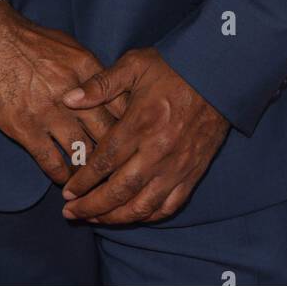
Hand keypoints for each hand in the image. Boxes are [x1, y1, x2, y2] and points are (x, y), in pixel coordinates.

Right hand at [0, 0, 127, 185]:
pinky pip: (51, 162)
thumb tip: (110, 94)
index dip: (131, 127)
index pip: (122, 105)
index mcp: (87, 69)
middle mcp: (74, 93)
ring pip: (82, 153)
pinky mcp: (25, 127)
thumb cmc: (29, 40)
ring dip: (90, 171)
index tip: (133, 142)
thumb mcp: (69, 47)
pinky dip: (62, 175)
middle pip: (107, 134)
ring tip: (94, 181)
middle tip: (121, 171)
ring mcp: (49, 112)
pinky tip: (66, 181)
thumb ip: (91, 73)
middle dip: (116, 155)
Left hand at [59, 47, 229, 223]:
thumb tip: (68, 99)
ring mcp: (177, 166)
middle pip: (119, 191)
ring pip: (142, 206)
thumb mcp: (134, 65)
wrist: (218, 74)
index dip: (83, 181)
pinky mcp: (193, 173)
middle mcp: (157, 151)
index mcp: (140, 124)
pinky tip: (132, 215)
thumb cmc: (173, 67)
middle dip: (91, 207)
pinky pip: (169, 206)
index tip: (68, 192)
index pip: (104, 162)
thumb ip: (101, 84)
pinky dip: (148, 216)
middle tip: (71, 212)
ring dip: (115, 218)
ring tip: (94, 220)